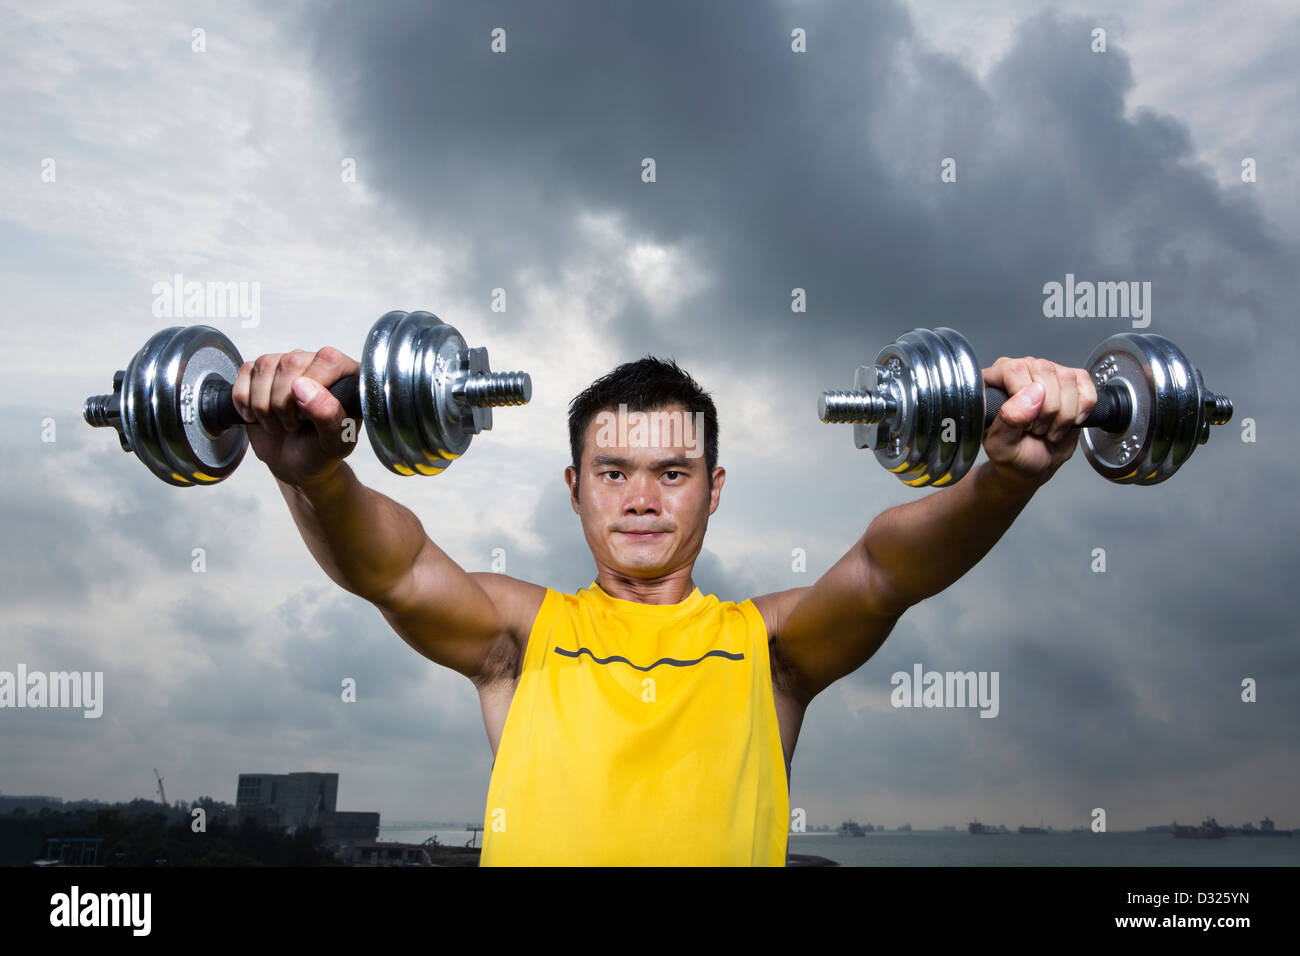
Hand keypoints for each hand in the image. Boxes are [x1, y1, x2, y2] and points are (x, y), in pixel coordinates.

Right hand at [230, 347, 361, 487]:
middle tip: (292, 425)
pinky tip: (257, 416)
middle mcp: (315, 363)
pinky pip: (245, 371)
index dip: (313, 387)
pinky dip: (245, 400)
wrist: (293, 463)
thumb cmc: (320, 450)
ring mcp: (285, 365)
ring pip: (265, 365)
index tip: (307, 415)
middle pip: (291, 362)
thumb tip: (303, 387)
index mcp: (345, 375)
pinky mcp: (259, 372)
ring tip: (278, 423)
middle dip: (284, 403)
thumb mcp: (335, 442)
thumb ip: (329, 416)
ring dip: (264, 405)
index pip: (328, 359)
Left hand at [981, 356, 1096, 490]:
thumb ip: (1009, 420)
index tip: (1024, 424)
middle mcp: (1020, 370)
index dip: (1024, 400)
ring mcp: (1047, 372)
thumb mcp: (1002, 447)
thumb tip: (1032, 393)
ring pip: (1067, 378)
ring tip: (1050, 427)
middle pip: (1045, 370)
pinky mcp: (1071, 380)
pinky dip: (1083, 408)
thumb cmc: (1015, 455)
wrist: (1037, 464)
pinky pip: (1085, 384)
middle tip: (1038, 429)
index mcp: (993, 380)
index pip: (1014, 370)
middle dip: (1048, 410)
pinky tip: (1069, 421)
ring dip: (1065, 413)